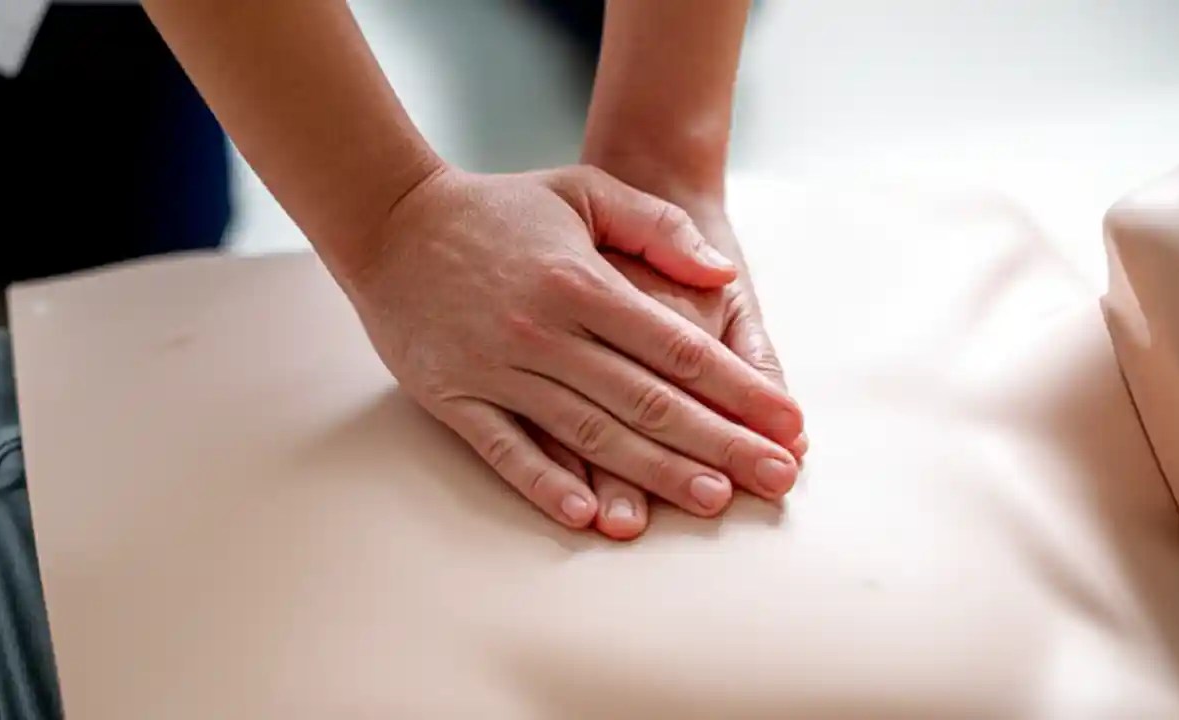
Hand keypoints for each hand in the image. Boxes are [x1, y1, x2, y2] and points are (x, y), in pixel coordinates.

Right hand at [341, 166, 803, 529]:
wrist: (391, 220)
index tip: (787, 422)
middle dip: (721, 441)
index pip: (679, 348)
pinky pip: (504, 450)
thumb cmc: (495, 207)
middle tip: (775, 477)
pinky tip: (589, 515)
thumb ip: (656, 226)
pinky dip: (546, 483)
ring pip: (589, 432)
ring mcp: (499, 368)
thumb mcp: (582, 190)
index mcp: (583, 282)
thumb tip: (721, 272)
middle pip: (648, 400)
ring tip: (712, 499)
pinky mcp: (455, 396)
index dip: (738, 389)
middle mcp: (546, 331)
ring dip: (654, 472)